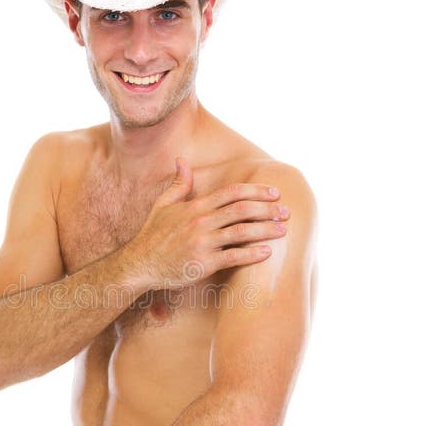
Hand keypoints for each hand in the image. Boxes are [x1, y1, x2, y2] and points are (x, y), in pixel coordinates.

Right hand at [123, 157, 289, 290]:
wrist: (139, 264)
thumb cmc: (153, 235)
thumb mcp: (163, 205)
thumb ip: (178, 184)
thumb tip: (182, 161)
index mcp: (195, 206)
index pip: (232, 193)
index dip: (256, 191)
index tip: (274, 193)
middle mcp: (200, 222)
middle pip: (242, 210)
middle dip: (267, 209)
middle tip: (286, 211)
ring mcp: (202, 243)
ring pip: (241, 232)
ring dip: (265, 230)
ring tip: (283, 230)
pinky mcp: (203, 263)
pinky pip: (233, 258)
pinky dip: (252, 255)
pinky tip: (266, 253)